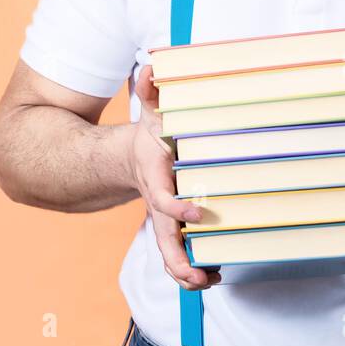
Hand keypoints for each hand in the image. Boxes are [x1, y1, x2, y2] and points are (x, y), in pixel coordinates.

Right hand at [129, 64, 219, 290]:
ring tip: (210, 281)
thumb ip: (152, 91)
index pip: (164, 201)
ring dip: (186, 272)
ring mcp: (164, 220)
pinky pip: (178, 253)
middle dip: (179, 261)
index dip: (180, 208)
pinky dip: (193, 267)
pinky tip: (216, 272)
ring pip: (169, 254)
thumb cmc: (149, 136)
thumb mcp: (151, 112)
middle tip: (198, 274)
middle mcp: (158, 205)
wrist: (129, 160)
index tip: (201, 212)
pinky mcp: (172, 227)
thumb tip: (152, 65)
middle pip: (163, 240)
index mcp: (155, 179)